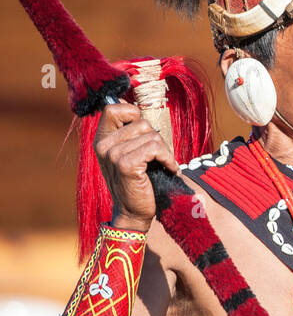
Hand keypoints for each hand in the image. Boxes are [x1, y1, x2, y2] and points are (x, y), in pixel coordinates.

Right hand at [93, 102, 178, 232]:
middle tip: (157, 157)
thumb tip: (130, 104)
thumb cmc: (138, 180)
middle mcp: (103, 145)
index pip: (113, 108)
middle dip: (157, 139)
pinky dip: (168, 159)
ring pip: (152, 136)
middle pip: (142, 123)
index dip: (133, 113)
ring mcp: (113, 155)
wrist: (134, 211)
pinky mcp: (126, 165)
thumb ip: (128, 132)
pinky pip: (155, 149)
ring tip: (162, 164)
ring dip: (165, 151)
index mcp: (101, 139)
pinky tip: (168, 169)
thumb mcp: (129, 153)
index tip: (143, 132)